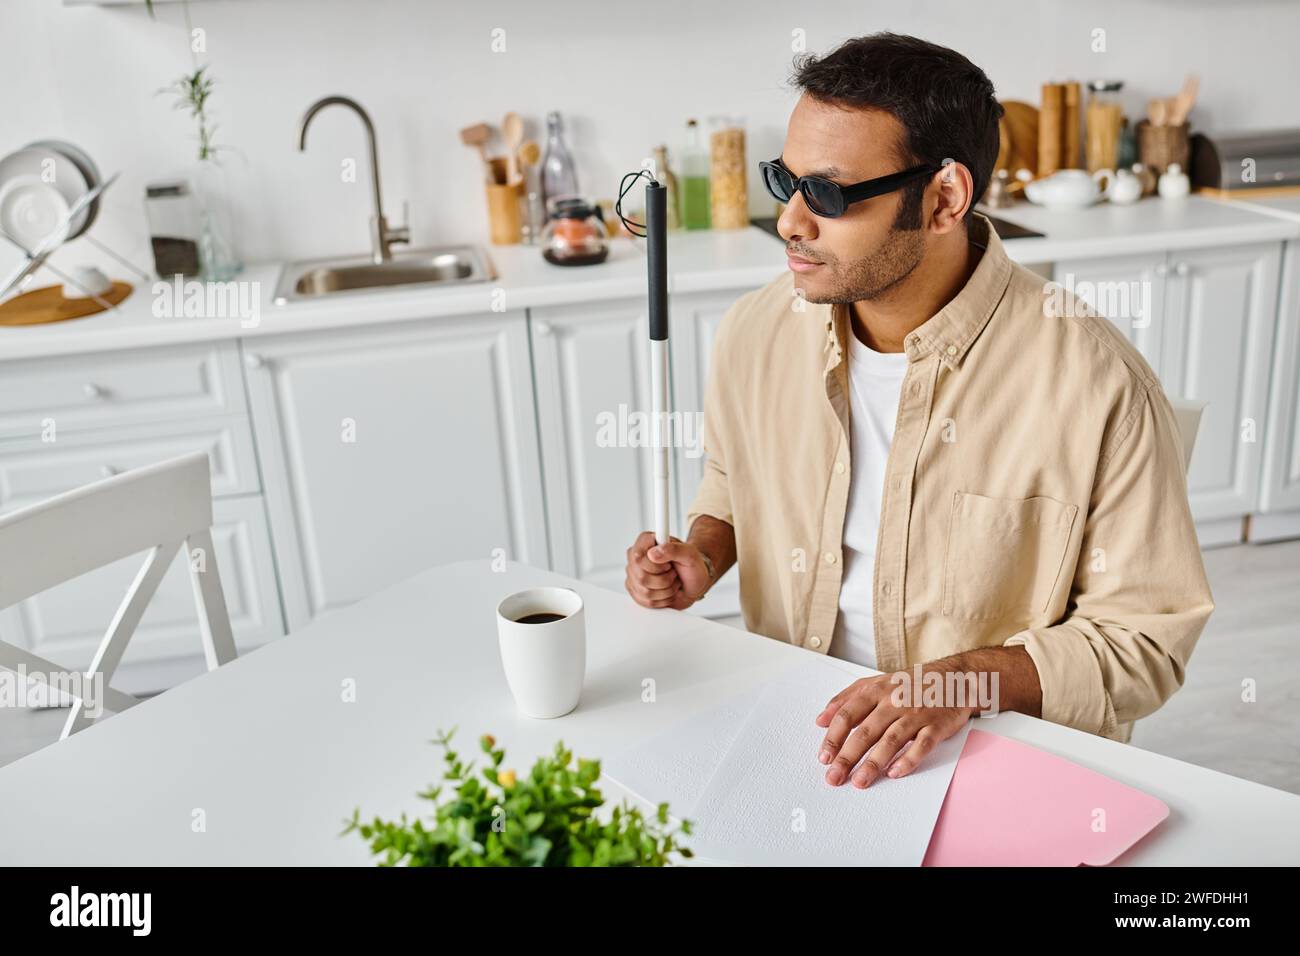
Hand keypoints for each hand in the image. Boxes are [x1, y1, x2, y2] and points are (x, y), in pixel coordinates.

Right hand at [624, 532, 711, 609]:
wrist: (694, 582)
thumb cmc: (691, 566)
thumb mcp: (689, 554)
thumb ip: (673, 549)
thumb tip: (652, 554)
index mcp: (646, 542)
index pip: (638, 557)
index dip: (655, 566)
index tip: (669, 565)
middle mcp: (637, 558)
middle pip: (641, 577)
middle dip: (664, 580)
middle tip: (673, 573)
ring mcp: (634, 575)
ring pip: (645, 591)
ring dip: (666, 590)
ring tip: (672, 582)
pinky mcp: (637, 591)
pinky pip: (646, 602)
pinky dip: (662, 600)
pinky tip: (668, 591)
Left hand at [814, 662, 975, 788]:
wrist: (955, 677)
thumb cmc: (910, 683)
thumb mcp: (876, 682)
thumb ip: (846, 698)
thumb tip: (821, 719)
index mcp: (876, 690)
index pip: (848, 715)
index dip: (833, 737)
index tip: (823, 757)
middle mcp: (894, 701)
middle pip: (866, 731)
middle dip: (847, 757)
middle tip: (834, 776)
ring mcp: (916, 714)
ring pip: (891, 740)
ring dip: (873, 763)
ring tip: (859, 781)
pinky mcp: (937, 726)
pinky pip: (921, 745)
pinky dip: (908, 760)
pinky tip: (894, 773)